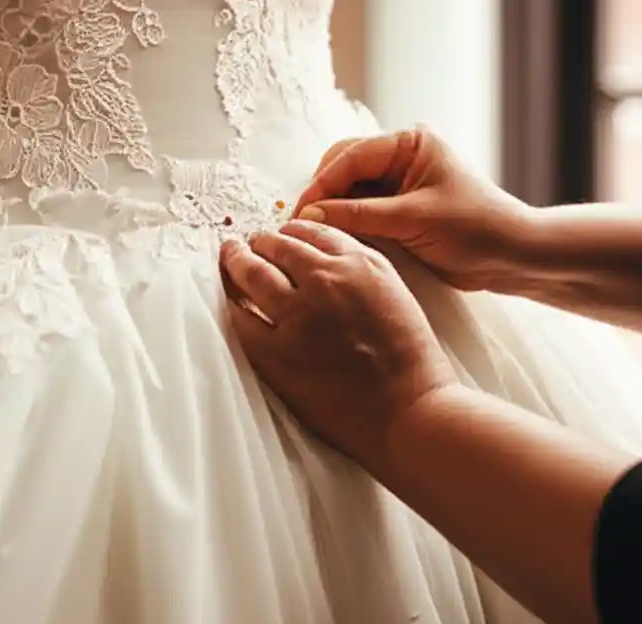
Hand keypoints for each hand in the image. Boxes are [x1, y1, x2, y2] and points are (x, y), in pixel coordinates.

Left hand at [220, 219, 456, 467]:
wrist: (411, 411)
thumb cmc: (411, 363)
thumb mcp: (395, 294)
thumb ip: (362, 271)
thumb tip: (325, 261)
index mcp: (361, 264)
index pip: (314, 230)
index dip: (292, 231)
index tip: (283, 235)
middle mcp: (327, 280)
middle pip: (279, 247)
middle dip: (260, 242)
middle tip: (247, 244)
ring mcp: (299, 314)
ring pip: (253, 273)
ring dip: (237, 262)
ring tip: (231, 258)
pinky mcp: (277, 352)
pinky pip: (241, 320)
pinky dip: (232, 307)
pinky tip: (230, 304)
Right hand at [293, 128, 534, 290]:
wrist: (511, 256)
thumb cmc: (474, 229)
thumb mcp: (412, 220)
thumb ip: (359, 215)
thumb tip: (310, 213)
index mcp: (409, 143)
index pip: (350, 157)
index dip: (321, 185)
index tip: (299, 213)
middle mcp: (401, 156)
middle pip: (343, 167)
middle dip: (322, 194)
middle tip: (302, 225)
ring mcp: (399, 181)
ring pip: (348, 188)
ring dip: (331, 208)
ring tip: (313, 234)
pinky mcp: (398, 206)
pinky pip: (360, 207)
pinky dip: (345, 221)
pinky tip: (333, 238)